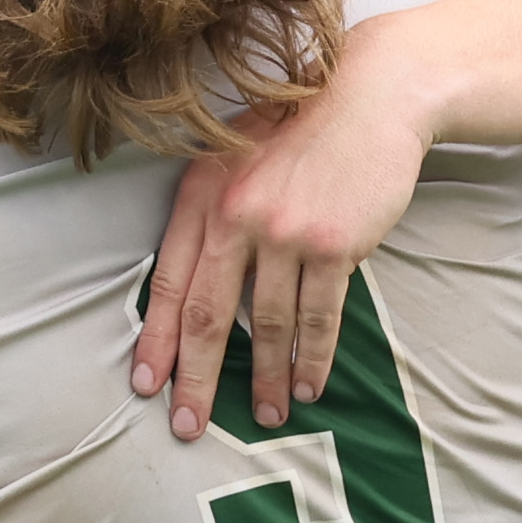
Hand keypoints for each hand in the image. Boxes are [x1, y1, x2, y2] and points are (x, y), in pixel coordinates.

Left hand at [130, 17, 434, 438]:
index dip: (158, 338)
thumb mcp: (236, 153)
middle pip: (209, 316)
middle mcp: (237, 215)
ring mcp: (286, 232)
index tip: (148, 383)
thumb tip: (195, 282)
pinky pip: (319, 317)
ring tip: (268, 415)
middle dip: (197, 379)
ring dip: (268, 377)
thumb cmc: (302, 127)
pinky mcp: (334, 245)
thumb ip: (212, 211)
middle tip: (189, 426)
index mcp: (202, 193)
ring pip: (269, 324)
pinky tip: (309, 386)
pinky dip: (314, 357)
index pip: (171, 281)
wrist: (373, 96)